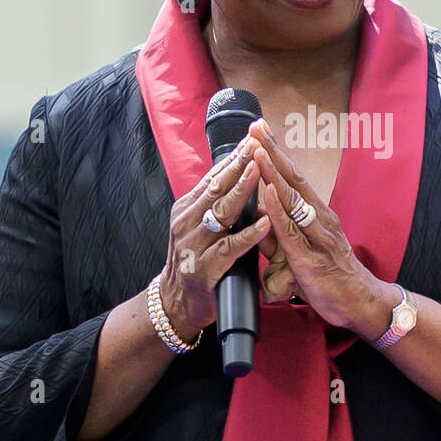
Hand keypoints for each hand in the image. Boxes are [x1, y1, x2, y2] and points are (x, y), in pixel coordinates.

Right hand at [158, 134, 272, 339]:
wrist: (176, 302)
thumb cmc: (195, 261)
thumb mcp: (199, 226)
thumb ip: (215, 204)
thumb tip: (238, 172)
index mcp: (187, 208)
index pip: (213, 177)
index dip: (233, 157)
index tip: (251, 138)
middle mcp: (187, 222)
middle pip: (216, 188)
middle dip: (238, 165)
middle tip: (256, 144)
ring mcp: (194, 245)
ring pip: (222, 212)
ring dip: (242, 190)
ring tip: (259, 171)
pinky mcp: (205, 268)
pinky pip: (231, 247)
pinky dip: (249, 234)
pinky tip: (265, 223)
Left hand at [246, 118, 386, 332]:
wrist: (359, 302)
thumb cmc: (329, 274)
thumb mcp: (297, 251)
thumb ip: (277, 234)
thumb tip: (261, 216)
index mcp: (316, 213)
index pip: (292, 177)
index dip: (276, 153)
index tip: (260, 130)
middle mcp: (319, 217)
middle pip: (292, 177)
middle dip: (272, 150)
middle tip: (256, 126)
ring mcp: (317, 236)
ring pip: (292, 198)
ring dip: (272, 172)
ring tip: (256, 150)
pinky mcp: (310, 258)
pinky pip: (291, 230)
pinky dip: (279, 209)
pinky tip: (268, 191)